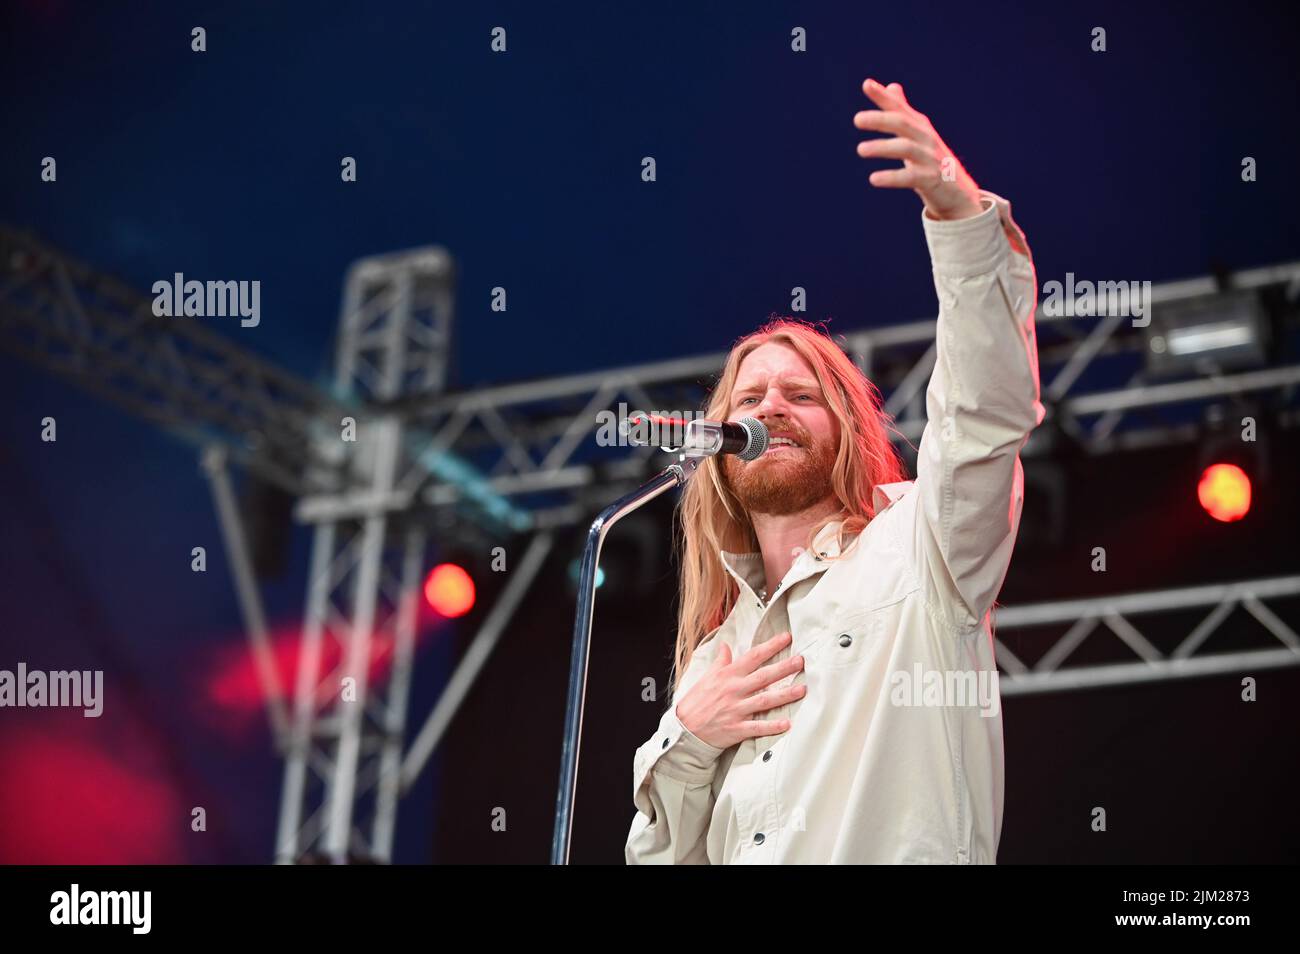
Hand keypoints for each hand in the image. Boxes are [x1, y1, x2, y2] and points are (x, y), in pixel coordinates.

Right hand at [675, 631, 805, 749]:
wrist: (685, 728)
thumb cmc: (696, 702)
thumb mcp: (707, 677)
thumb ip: (720, 662)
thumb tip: (726, 646)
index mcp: (727, 676)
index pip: (753, 656)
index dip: (771, 646)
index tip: (786, 638)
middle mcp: (734, 690)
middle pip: (763, 676)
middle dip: (784, 668)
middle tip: (801, 661)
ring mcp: (736, 709)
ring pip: (765, 700)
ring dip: (785, 695)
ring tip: (802, 689)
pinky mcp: (737, 728)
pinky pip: (758, 727)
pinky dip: (772, 726)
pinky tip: (787, 724)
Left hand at [854, 78, 983, 220]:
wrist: (959, 193)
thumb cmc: (933, 161)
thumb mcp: (919, 134)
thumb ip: (903, 112)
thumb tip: (892, 85)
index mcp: (920, 127)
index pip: (900, 108)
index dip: (884, 97)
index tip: (867, 84)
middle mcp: (926, 139)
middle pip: (903, 124)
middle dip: (881, 119)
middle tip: (857, 119)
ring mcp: (930, 159)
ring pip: (906, 148)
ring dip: (882, 147)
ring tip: (860, 149)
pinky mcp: (932, 180)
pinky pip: (911, 177)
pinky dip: (892, 177)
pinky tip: (874, 178)